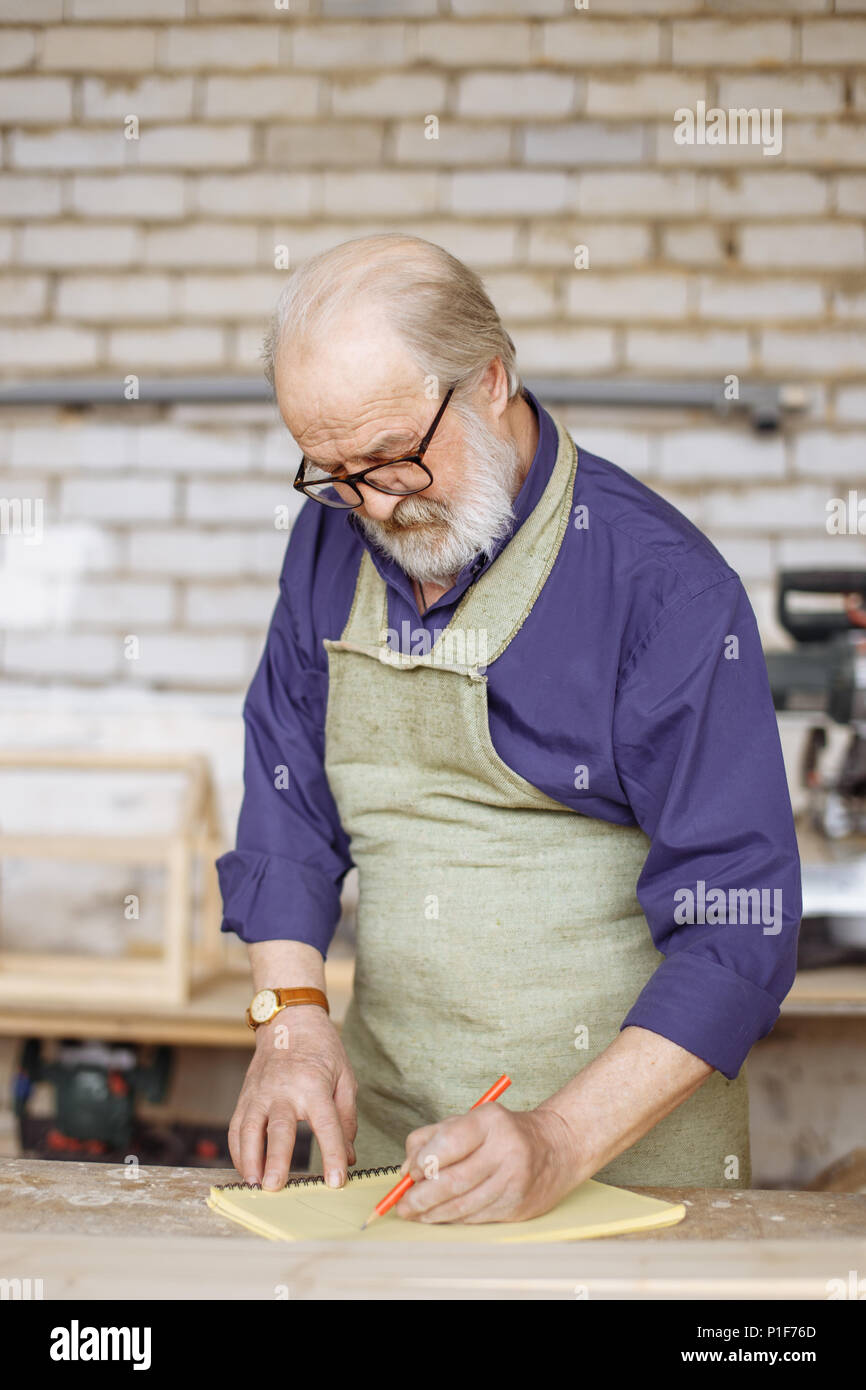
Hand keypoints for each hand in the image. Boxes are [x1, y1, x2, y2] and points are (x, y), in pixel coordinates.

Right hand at [228, 1006, 356, 1190]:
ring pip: (248, 1130)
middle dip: (276, 1160)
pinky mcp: (246, 1096)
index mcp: (314, 1085)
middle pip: (279, 1129)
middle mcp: (284, 1090)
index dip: (331, 1154)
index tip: (336, 1181)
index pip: (326, 1125)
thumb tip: (348, 1157)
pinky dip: (238, 1151)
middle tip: (275, 1187)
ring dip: (249, 1160)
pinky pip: (236, 1127)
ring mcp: (260, 1093)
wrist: (289, 1020)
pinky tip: (246, 1170)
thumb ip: (346, 1119)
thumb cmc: (321, 1049)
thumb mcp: (345, 1077)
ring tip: (255, 1185)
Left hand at [395, 1103, 582, 1223]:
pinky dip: (454, 1218)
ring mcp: (515, 1181)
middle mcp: (506, 1150)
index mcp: (491, 1121)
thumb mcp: (470, 1119)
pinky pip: (477, 1217)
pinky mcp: (519, 1206)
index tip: (409, 1173)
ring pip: (463, 1205)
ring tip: (415, 1215)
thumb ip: (433, 1137)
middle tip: (403, 1205)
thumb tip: (405, 1169)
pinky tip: (442, 1216)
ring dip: (433, 1213)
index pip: (448, 1143)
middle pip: (453, 1181)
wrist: (557, 1147)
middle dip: (421, 1197)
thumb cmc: (503, 1132)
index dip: (423, 1162)